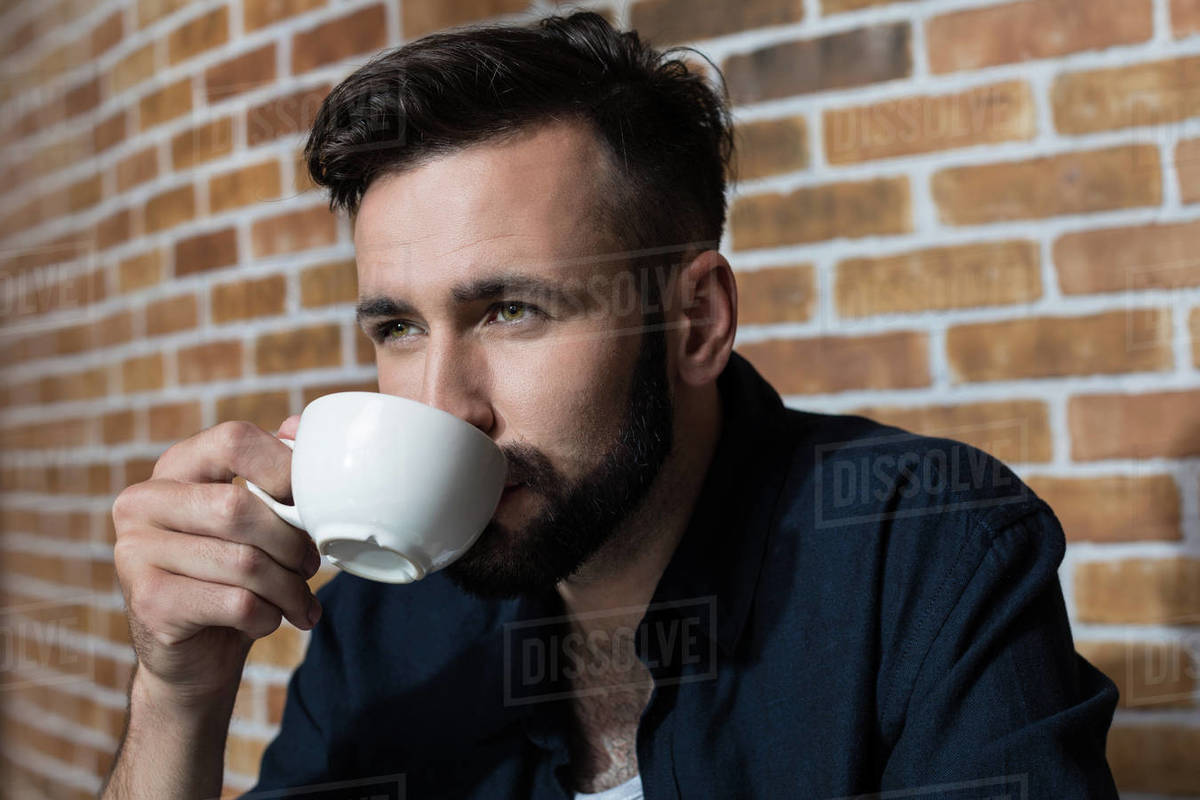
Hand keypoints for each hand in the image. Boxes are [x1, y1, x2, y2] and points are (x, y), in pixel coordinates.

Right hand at [112, 417, 318, 706]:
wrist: (193, 656)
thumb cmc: (234, 576)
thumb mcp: (255, 518)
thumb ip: (273, 469)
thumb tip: (299, 425)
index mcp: (174, 468)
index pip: (233, 440)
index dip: (285, 467)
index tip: (313, 503)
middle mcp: (142, 502)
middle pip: (240, 508)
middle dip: (291, 542)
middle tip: (311, 565)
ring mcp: (135, 553)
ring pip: (245, 562)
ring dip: (289, 588)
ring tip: (300, 601)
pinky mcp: (148, 603)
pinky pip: (236, 603)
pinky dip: (267, 617)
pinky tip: (267, 620)